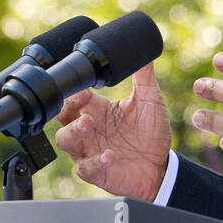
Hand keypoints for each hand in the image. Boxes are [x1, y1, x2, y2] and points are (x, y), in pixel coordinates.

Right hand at [54, 62, 172, 200]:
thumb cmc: (151, 133)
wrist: (161, 166)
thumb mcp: (150, 100)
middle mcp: (89, 129)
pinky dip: (95, 162)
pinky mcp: (95, 172)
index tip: (84, 87)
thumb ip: (143, 75)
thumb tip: (143, 50)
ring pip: (65, 140)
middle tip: (83, 101)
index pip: (74, 95)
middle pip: (61, 115)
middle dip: (67, 107)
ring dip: (74, 131)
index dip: (74, 90)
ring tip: (89, 123)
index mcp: (97, 109)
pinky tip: (110, 156)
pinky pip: (85, 168)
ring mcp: (89, 151)